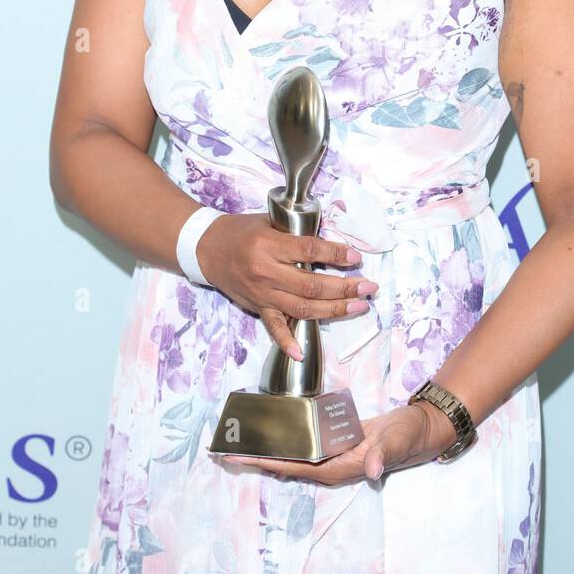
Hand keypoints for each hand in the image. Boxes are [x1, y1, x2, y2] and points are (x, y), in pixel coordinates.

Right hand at [194, 212, 378, 361]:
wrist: (205, 248)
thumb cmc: (240, 231)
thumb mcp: (268, 221)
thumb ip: (296, 234)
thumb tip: (331, 244)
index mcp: (269, 245)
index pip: (309, 251)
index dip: (335, 254)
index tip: (355, 257)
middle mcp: (266, 272)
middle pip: (311, 285)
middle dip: (344, 287)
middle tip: (368, 286)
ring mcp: (262, 293)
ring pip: (301, 308)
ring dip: (333, 310)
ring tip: (358, 306)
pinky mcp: (256, 307)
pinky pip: (273, 328)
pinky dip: (286, 342)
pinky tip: (301, 352)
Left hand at [211, 400, 458, 484]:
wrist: (419, 429)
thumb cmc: (407, 436)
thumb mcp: (396, 442)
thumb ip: (383, 454)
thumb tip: (370, 469)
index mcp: (338, 468)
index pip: (293, 467)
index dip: (265, 462)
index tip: (239, 457)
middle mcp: (329, 465)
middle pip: (285, 463)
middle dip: (257, 457)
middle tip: (225, 447)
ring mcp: (331, 455)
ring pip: (291, 453)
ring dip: (267, 447)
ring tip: (240, 437)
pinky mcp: (334, 443)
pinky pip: (303, 442)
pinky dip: (285, 436)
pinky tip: (271, 427)